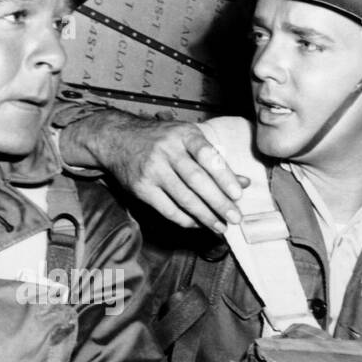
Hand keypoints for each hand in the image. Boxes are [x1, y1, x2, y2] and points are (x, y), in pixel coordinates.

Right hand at [64, 113, 246, 231]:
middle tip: (235, 218)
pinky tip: (199, 224)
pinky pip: (168, 209)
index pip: (207, 155)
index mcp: (183, 134)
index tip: (238, 194)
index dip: (224, 176)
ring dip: (205, 216)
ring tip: (220, 227)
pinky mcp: (142, 188)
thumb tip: (243, 183)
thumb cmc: (160, 139)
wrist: (118, 139)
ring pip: (183, 198)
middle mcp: (167, 150)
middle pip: (197, 181)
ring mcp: (152, 170)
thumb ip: (215, 161)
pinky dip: (186, 219)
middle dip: (218, 202)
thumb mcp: (187, 140)